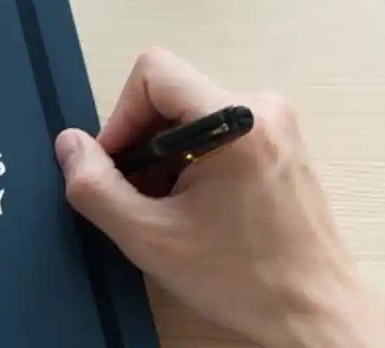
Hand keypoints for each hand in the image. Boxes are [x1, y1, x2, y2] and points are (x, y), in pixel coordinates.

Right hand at [54, 48, 384, 347]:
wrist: (314, 310)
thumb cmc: (245, 279)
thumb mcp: (149, 238)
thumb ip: (95, 187)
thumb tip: (69, 144)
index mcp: (237, 121)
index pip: (154, 73)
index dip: (121, 116)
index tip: (118, 166)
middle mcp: (262, 107)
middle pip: (170, 92)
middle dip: (142, 141)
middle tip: (139, 196)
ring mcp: (275, 122)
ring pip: (190, 111)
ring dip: (165, 155)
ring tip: (169, 207)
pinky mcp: (279, 139)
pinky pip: (216, 127)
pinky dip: (191, 159)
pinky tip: (194, 205)